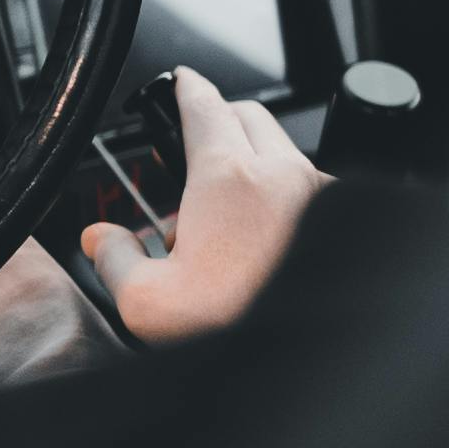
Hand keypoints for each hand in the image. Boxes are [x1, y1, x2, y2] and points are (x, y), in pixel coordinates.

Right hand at [83, 67, 321, 344]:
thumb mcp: (147, 301)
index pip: (205, 105)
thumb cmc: (237, 329)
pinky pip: (311, 190)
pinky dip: (284, 197)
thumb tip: (101, 240)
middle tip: (192, 146)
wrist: (310, 365)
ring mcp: (321, 197)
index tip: (181, 82)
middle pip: (248, 116)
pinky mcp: (347, 223)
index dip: (186, 88)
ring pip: (284, 153)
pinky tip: (265, 240)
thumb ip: (114, 259)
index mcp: (228, 177)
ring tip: (224, 217)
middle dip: (219, 119)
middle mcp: (283, 175)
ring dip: (253, 165)